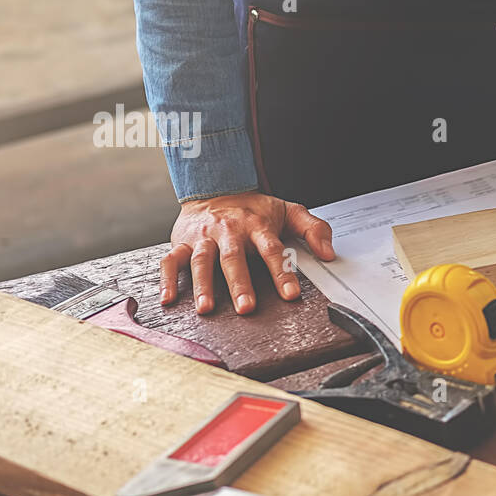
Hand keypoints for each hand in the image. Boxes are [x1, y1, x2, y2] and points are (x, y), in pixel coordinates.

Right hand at [161, 191, 335, 314]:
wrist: (215, 187)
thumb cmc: (254, 208)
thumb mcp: (288, 211)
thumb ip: (313, 229)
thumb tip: (329, 253)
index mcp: (256, 225)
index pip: (271, 250)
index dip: (281, 272)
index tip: (290, 294)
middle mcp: (229, 232)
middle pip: (234, 258)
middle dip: (239, 284)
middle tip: (246, 308)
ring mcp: (204, 238)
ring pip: (201, 261)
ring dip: (202, 285)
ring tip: (206, 308)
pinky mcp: (182, 242)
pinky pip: (171, 260)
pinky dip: (167, 279)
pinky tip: (169, 299)